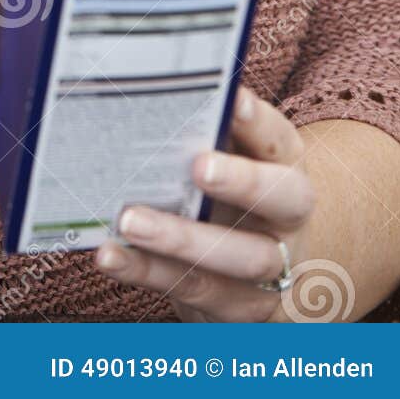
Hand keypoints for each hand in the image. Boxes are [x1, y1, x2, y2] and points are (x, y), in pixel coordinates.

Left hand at [94, 85, 316, 320]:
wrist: (270, 270)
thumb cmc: (234, 195)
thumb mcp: (233, 160)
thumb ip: (205, 130)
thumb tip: (154, 89)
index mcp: (286, 167)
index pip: (279, 140)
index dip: (258, 122)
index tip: (233, 101)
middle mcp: (288, 220)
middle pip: (280, 201)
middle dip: (241, 182)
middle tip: (199, 167)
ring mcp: (269, 272)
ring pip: (235, 259)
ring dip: (179, 240)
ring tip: (130, 220)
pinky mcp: (236, 308)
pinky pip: (192, 291)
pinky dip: (146, 272)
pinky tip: (111, 254)